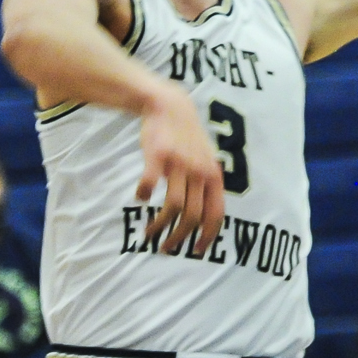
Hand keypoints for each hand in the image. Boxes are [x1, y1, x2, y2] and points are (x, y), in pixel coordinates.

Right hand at [138, 87, 225, 255]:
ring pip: (172, 207)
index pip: (216, 214)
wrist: (170, 106)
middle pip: (192, 217)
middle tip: (166, 248)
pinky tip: (141, 198)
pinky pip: (150, 183)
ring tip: (149, 233)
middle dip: (179, 238)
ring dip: (159, 226)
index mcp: (213, 175)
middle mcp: (199, 171)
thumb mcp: (206, 160)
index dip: (208, 236)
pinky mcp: (158, 155)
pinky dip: (144, 195)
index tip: (196, 251)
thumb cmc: (188, 138)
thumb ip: (207, 184)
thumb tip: (206, 218)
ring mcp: (179, 163)